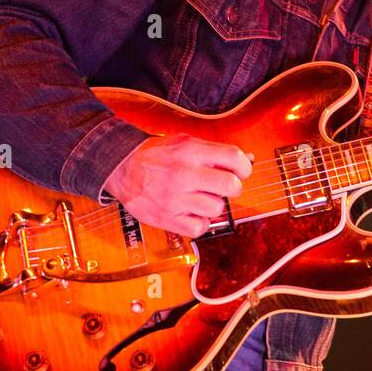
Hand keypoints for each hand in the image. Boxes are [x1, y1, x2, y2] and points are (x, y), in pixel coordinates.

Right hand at [103, 134, 252, 238]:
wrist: (122, 168)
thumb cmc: (157, 155)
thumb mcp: (185, 142)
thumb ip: (215, 151)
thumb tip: (248, 159)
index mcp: (190, 151)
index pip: (234, 158)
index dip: (244, 166)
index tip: (241, 172)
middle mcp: (183, 174)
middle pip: (231, 186)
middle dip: (234, 187)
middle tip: (224, 187)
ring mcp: (174, 198)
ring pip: (217, 208)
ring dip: (214, 204)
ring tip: (201, 198)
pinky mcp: (166, 218)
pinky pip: (200, 228)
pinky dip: (200, 222)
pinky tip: (193, 212)